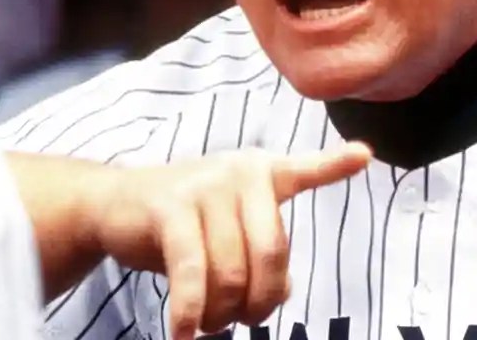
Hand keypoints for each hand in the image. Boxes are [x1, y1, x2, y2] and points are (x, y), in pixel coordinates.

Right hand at [87, 142, 371, 339]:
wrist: (114, 207)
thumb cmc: (184, 224)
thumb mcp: (230, 233)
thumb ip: (263, 254)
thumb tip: (283, 290)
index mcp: (263, 173)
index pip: (307, 170)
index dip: (335, 163)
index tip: (363, 155)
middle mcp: (240, 172)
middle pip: (272, 255)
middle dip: (259, 303)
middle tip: (241, 322)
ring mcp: (205, 185)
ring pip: (231, 272)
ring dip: (219, 313)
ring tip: (206, 324)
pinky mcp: (169, 206)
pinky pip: (191, 271)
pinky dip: (189, 309)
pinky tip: (182, 332)